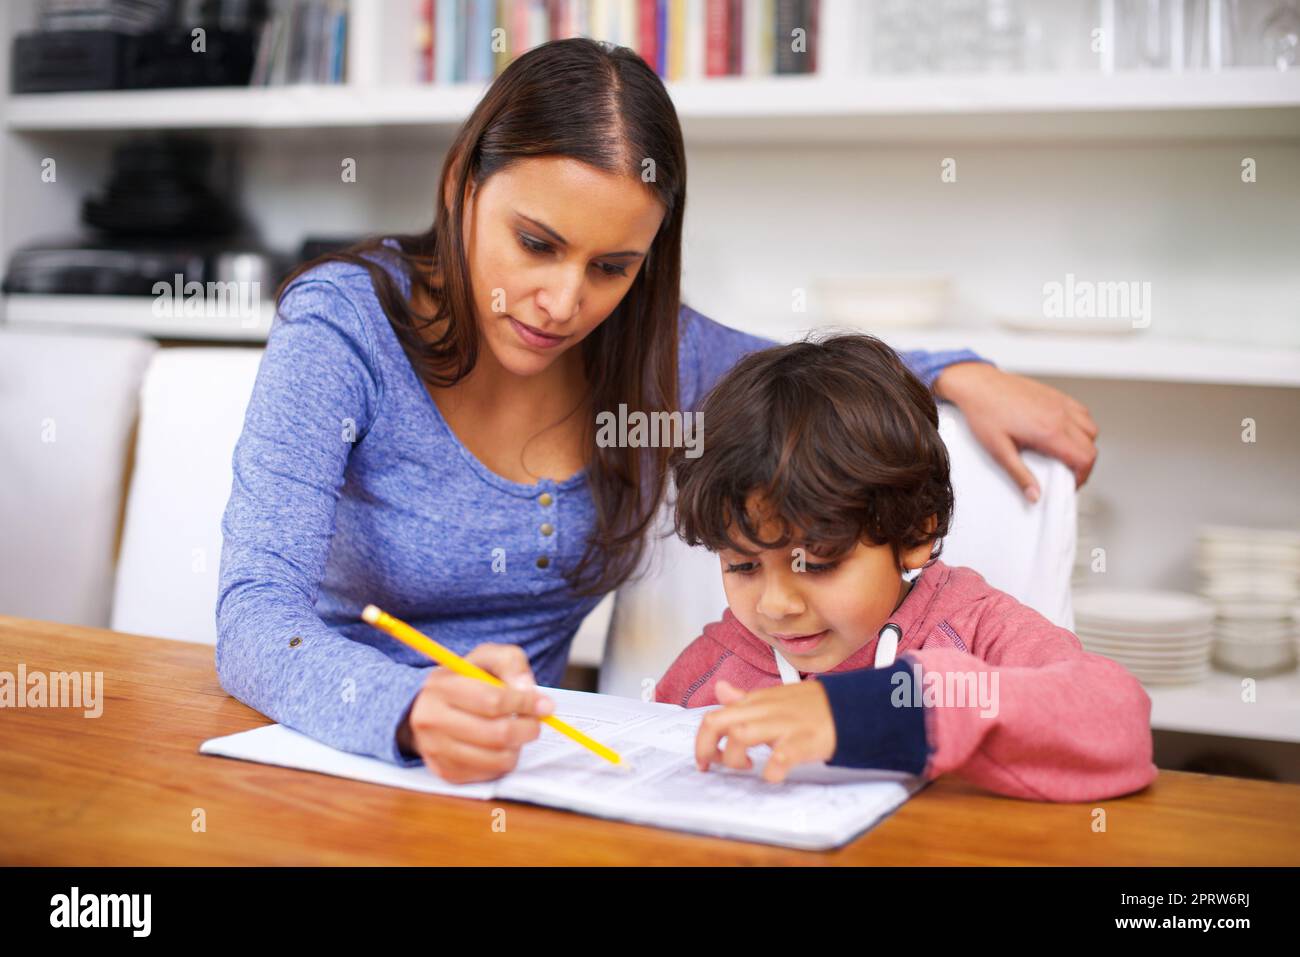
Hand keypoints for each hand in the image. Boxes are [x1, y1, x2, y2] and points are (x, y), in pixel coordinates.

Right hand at [399, 644, 554, 783]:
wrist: (432, 706)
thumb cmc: (465, 680)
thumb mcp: (487, 657)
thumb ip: (510, 663)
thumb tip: (527, 689)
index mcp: (441, 686)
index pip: (493, 701)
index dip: (525, 703)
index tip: (544, 704)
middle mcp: (431, 720)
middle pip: (496, 734)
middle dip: (528, 728)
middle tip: (535, 722)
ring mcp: (435, 749)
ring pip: (496, 759)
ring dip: (517, 746)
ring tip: (516, 732)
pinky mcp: (445, 772)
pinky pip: (489, 774)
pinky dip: (503, 761)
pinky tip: (500, 746)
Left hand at [694, 679, 836, 783]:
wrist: (849, 707)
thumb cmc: (811, 706)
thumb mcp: (773, 697)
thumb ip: (744, 699)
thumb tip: (720, 690)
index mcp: (755, 702)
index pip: (714, 716)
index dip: (701, 740)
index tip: (705, 758)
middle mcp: (764, 710)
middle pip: (718, 723)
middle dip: (706, 749)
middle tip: (712, 766)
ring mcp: (783, 725)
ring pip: (740, 736)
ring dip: (735, 759)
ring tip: (748, 766)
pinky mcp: (802, 741)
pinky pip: (779, 758)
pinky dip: (771, 771)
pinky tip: (774, 773)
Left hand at [933, 361, 1098, 500]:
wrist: (978, 385)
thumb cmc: (985, 412)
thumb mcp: (999, 451)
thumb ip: (1020, 475)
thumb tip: (1034, 495)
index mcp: (1049, 431)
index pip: (1085, 458)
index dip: (1082, 476)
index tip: (1071, 483)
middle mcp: (1060, 415)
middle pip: (1091, 446)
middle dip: (1084, 464)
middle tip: (1068, 473)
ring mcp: (1060, 403)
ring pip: (1091, 428)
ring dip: (1085, 444)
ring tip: (1067, 454)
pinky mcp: (1056, 395)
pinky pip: (1082, 411)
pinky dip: (1081, 425)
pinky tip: (1065, 433)